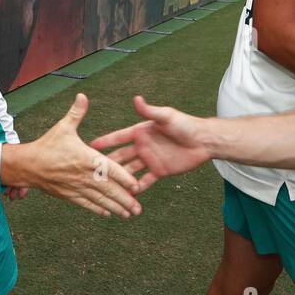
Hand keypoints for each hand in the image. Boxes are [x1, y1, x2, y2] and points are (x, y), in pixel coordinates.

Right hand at [0, 93, 141, 218]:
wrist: (27, 164)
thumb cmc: (47, 145)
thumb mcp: (63, 127)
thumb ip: (76, 113)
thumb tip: (82, 96)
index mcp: (86, 157)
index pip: (110, 169)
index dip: (124, 178)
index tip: (136, 186)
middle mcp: (83, 174)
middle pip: (108, 189)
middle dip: (125, 199)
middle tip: (138, 209)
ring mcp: (76, 187)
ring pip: (99, 199)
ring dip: (115, 208)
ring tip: (128, 215)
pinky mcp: (69, 195)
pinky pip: (86, 203)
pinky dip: (98, 209)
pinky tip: (108, 214)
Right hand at [90, 96, 214, 193]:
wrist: (204, 141)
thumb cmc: (186, 124)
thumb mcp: (166, 116)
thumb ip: (150, 110)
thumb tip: (136, 99)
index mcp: (141, 132)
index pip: (119, 137)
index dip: (105, 141)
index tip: (90, 145)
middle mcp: (142, 146)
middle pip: (120, 156)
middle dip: (107, 163)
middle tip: (91, 171)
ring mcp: (150, 159)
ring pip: (130, 171)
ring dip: (119, 178)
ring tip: (105, 187)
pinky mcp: (159, 171)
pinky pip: (145, 181)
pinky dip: (137, 188)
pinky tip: (126, 195)